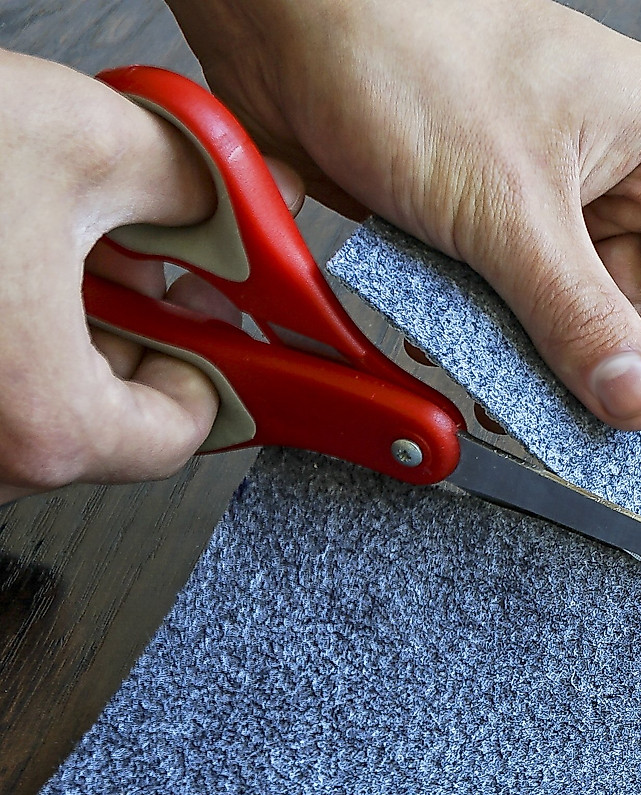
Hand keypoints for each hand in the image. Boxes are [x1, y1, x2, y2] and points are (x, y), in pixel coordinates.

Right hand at [0, 49, 225, 504]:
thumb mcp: (74, 141)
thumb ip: (192, 183)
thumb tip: (244, 201)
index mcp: (47, 421)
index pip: (182, 434)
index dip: (208, 362)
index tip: (204, 321)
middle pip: (106, 421)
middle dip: (132, 336)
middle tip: (126, 264)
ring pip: (35, 405)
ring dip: (61, 335)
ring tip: (41, 248)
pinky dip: (3, 342)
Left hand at [166, 0, 640, 429]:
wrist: (283, 14)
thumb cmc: (406, 47)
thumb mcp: (513, 207)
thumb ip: (579, 316)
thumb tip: (640, 401)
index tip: (638, 424)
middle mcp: (610, 173)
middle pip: (627, 311)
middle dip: (583, 368)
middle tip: (555, 422)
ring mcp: (541, 200)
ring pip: (558, 317)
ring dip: (521, 358)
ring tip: (487, 378)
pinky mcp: (478, 221)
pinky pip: (497, 305)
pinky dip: (472, 333)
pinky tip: (439, 335)